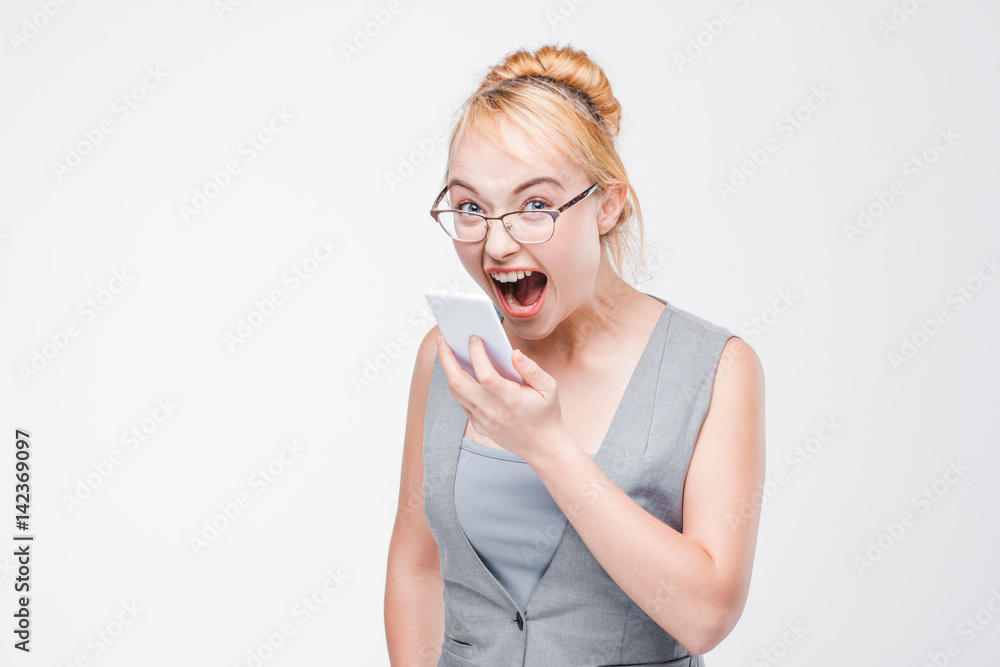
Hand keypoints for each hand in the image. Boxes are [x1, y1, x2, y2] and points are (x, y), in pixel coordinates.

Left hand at [435, 335, 568, 463]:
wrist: (542, 446)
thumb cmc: (546, 414)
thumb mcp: (549, 388)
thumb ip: (532, 369)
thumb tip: (514, 353)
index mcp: (509, 399)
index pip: (485, 374)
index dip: (476, 354)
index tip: (474, 338)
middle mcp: (491, 410)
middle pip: (459, 383)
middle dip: (446, 359)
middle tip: (442, 341)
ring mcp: (482, 419)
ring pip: (456, 392)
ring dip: (448, 371)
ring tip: (446, 352)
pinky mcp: (478, 425)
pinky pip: (462, 402)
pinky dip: (458, 385)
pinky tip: (459, 371)